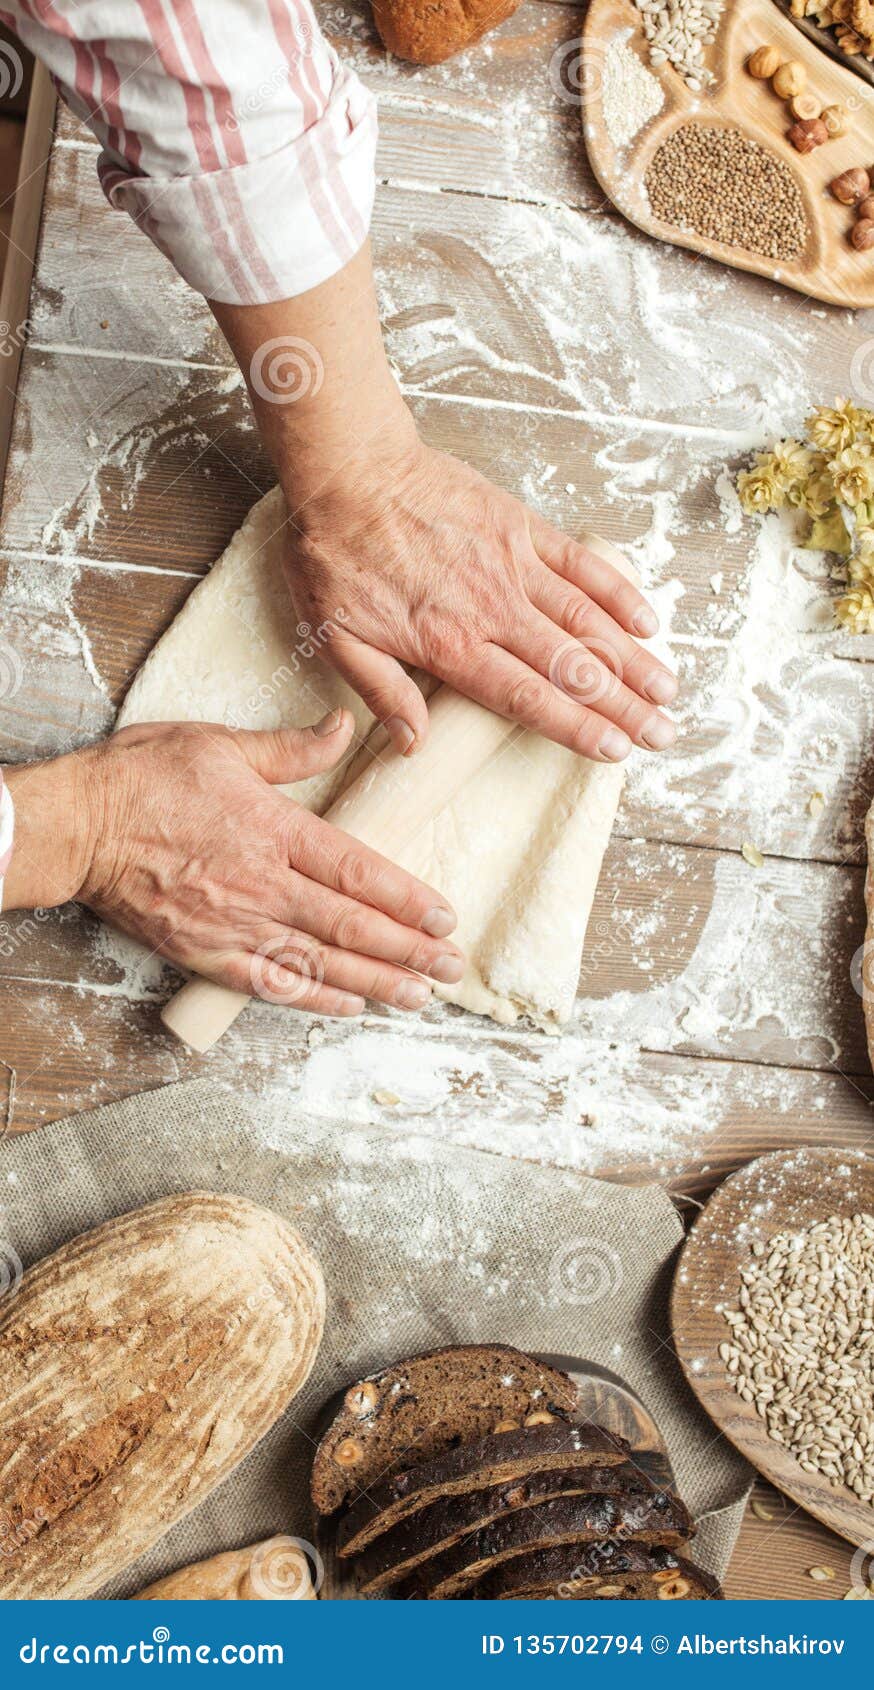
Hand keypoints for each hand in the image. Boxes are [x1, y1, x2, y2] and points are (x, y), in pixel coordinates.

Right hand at [2, 714, 463, 1016]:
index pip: (357, 872)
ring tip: (420, 996)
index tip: (445, 917)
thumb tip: (348, 727)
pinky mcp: (204, 952)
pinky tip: (350, 1005)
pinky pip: (270, 984)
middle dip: (409, 950)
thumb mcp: (222, 744)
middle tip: (453, 967)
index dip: (407, 899)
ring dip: (377, 982)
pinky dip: (314, 998)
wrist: (75, 827)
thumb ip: (293, 748)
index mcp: (274, 829)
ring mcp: (234, 924)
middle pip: (351, 926)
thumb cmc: (142, 778)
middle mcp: (262, 884)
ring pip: (320, 962)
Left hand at [210, 251, 677, 763]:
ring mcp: (514, 566)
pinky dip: (618, 593)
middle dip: (625, 707)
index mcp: (451, 645)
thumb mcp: (335, 636)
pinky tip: (648, 621)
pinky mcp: (521, 527)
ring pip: (589, 622)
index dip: (579, 727)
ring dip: (635, 660)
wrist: (347, 468)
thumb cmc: (334, 553)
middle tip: (664, 735)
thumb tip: (413, 743)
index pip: (530, 698)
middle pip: (574, 669)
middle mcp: (493, 610)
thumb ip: (382, 691)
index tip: (616, 750)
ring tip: (670, 692)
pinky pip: (581, 565)